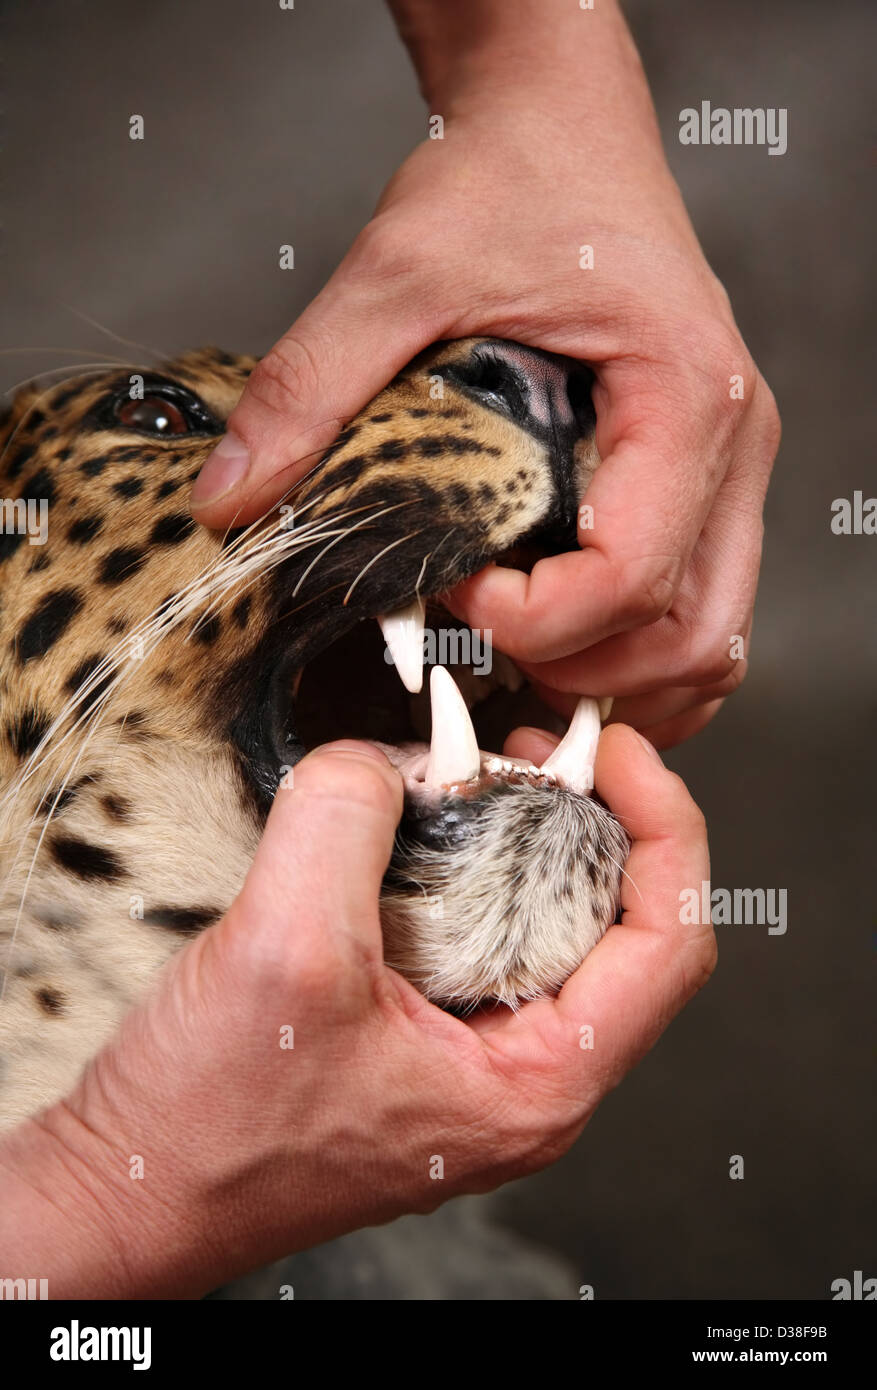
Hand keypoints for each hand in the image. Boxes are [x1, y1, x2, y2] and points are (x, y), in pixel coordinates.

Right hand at [0, 727, 712, 1296]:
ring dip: (522, 838)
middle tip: (533, 749)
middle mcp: (521, 1076)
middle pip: (617, 924)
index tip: (616, 751)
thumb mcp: (284, 954)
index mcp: (538, 1085)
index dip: (665, 827)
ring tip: (476, 775)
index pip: (669, 943)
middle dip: (590, 819)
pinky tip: (417, 828)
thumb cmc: (209, 1131)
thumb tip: (382, 760)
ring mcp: (471, 1055)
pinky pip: (476, 934)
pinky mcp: (419, 1032)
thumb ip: (345, 826)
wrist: (125, 1190)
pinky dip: (462, 865)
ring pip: (546, 924)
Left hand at [190, 0, 779, 748]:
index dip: (534, 621)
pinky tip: (573, 652)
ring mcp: (728, 464)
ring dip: (621, 681)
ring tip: (522, 663)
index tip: (450, 592)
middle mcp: (730, 440)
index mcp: (683, 393)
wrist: (560, 123)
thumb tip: (235, 495)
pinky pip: (708, 607)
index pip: (633, 574)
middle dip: (578, 671)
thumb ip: (313, 385)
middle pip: (688, 633)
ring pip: (712, 638)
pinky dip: (647, 654)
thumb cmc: (514, 175)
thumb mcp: (397, 269)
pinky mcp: (705, 475)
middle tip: (481, 643)